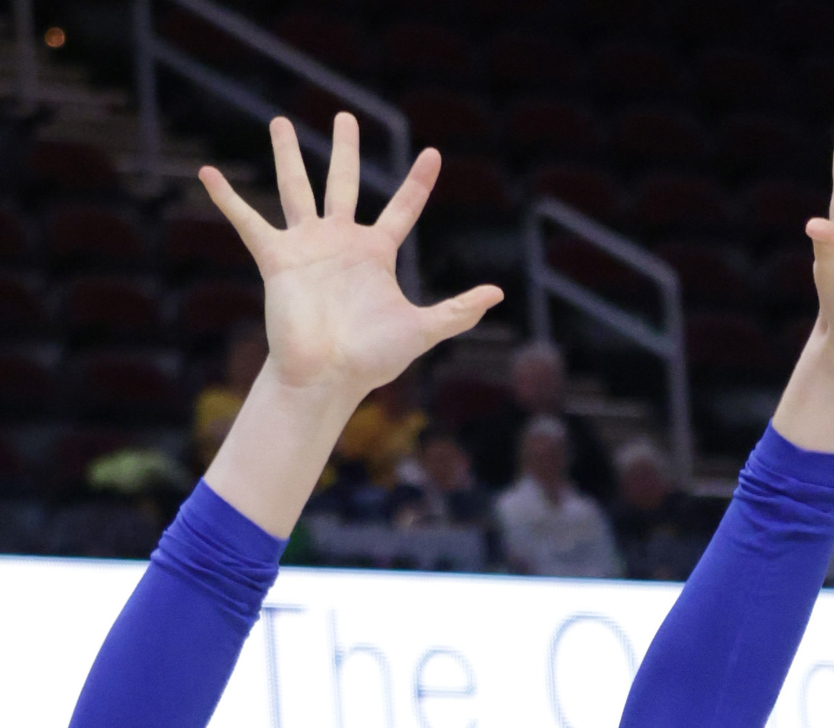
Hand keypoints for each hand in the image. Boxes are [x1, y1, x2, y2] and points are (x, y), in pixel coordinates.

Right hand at [201, 116, 500, 401]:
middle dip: (345, 150)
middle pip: (343, 183)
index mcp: (376, 254)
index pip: (402, 209)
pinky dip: (228, 199)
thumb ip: (457, 311)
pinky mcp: (276, 258)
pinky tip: (207, 173)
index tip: (433, 155)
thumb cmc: (372, 359)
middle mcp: (340, 242)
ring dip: (288, 155)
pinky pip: (248, 222)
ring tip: (281, 122)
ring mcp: (307, 246)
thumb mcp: (422, 330)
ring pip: (297, 188)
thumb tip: (498, 295)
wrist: (327, 377)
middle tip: (346, 117)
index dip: (417, 183)